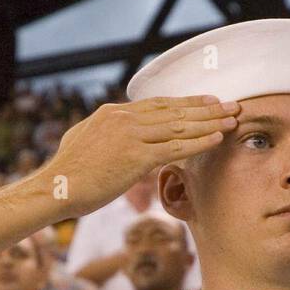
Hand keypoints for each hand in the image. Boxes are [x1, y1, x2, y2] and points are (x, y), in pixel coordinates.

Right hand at [40, 96, 239, 218]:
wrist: (55, 187)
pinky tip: (217, 139)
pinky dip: (199, 142)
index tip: (208, 102)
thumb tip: (113, 134)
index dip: (186, 103)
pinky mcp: (135, 157)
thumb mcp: (84, 141)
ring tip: (234, 119)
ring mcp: (131, 136)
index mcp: (113, 113)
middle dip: (207, 108)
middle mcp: (124, 119)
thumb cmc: (67, 173)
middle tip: (232, 105)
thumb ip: (104, 133)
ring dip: (210, 122)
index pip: (158, 104)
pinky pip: (175, 148)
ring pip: (179, 126)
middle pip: (174, 111)